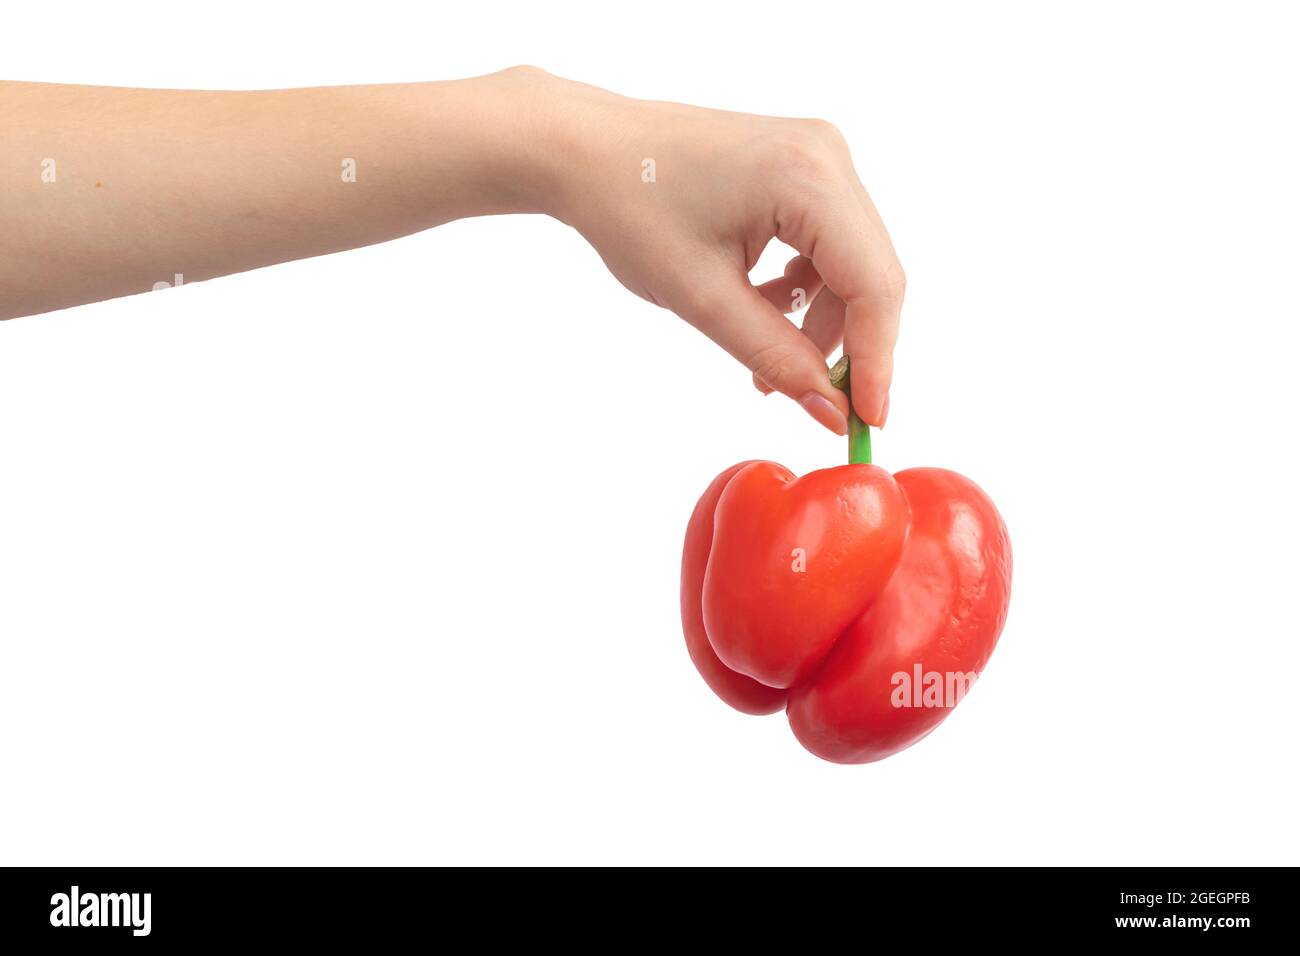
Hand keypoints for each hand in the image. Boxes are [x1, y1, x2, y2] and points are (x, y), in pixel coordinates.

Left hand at [532, 69, 904, 431]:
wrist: (588, 152)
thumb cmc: (630, 208)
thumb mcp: (703, 299)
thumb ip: (775, 356)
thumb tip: (829, 410)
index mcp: (807, 179)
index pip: (873, 285)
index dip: (876, 359)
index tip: (866, 420)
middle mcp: (827, 156)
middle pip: (872, 273)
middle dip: (851, 344)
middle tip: (822, 403)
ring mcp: (819, 155)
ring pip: (853, 262)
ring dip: (822, 320)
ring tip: (768, 358)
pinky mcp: (803, 166)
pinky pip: (830, 242)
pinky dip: (807, 287)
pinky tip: (764, 307)